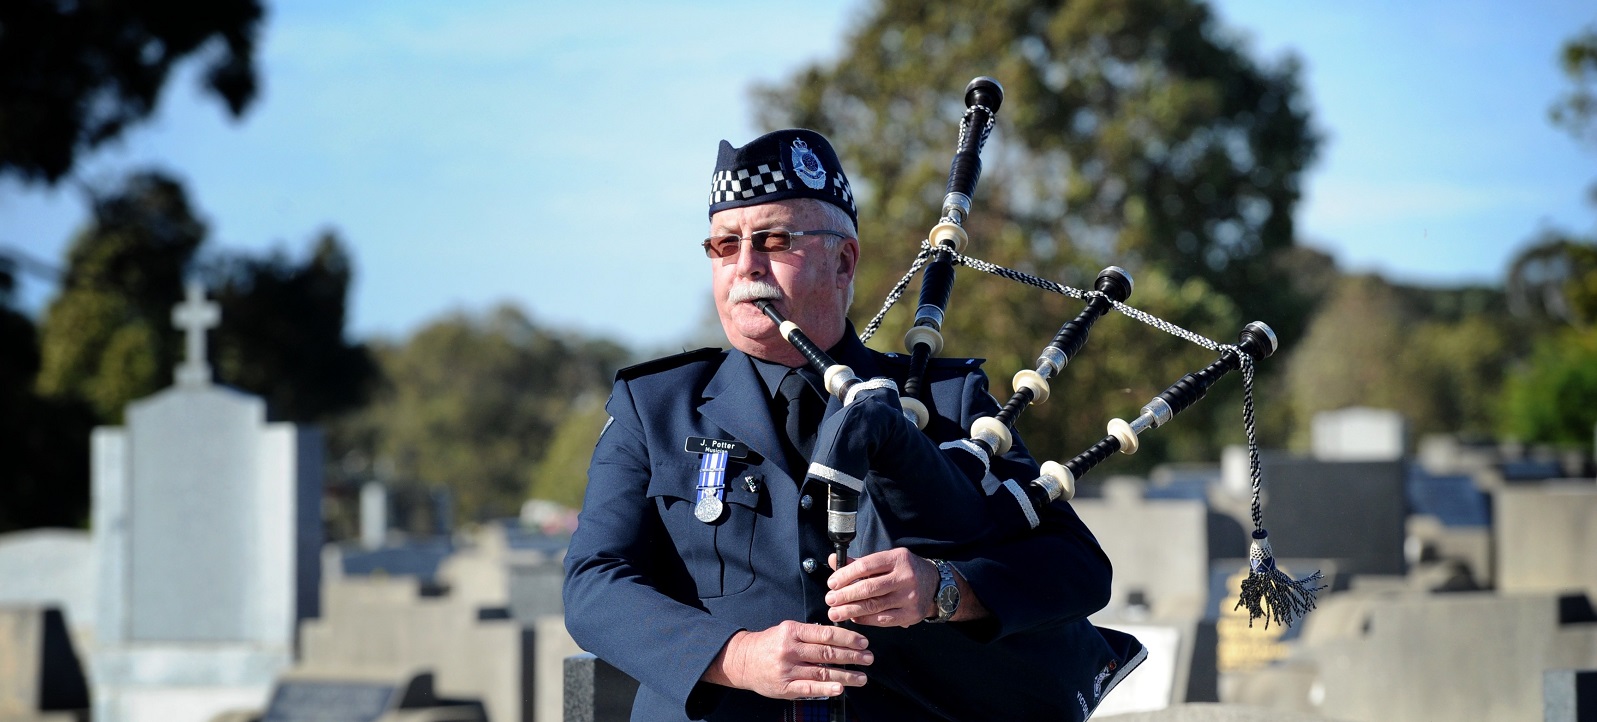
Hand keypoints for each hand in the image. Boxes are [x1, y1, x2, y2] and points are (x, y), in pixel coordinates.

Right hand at [703, 620, 871, 698]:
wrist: (742, 661)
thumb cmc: (770, 644)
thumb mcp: (786, 631)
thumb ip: (809, 634)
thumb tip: (839, 638)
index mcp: (792, 632)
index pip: (825, 634)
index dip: (847, 638)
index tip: (863, 642)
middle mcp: (790, 650)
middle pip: (827, 653)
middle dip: (852, 656)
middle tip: (869, 658)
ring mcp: (787, 669)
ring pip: (822, 673)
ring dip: (845, 676)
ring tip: (862, 678)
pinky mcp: (784, 687)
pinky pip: (809, 688)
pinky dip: (826, 690)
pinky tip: (840, 689)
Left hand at [824, 547, 938, 626]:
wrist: (934, 585)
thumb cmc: (904, 570)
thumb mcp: (886, 561)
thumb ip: (859, 563)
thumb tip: (832, 560)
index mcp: (897, 558)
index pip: (866, 566)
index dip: (846, 575)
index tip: (832, 583)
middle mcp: (905, 577)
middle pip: (869, 588)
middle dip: (845, 595)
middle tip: (829, 600)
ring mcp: (910, 597)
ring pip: (874, 606)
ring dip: (851, 610)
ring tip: (835, 612)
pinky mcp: (911, 614)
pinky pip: (883, 620)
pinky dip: (865, 620)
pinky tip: (854, 618)